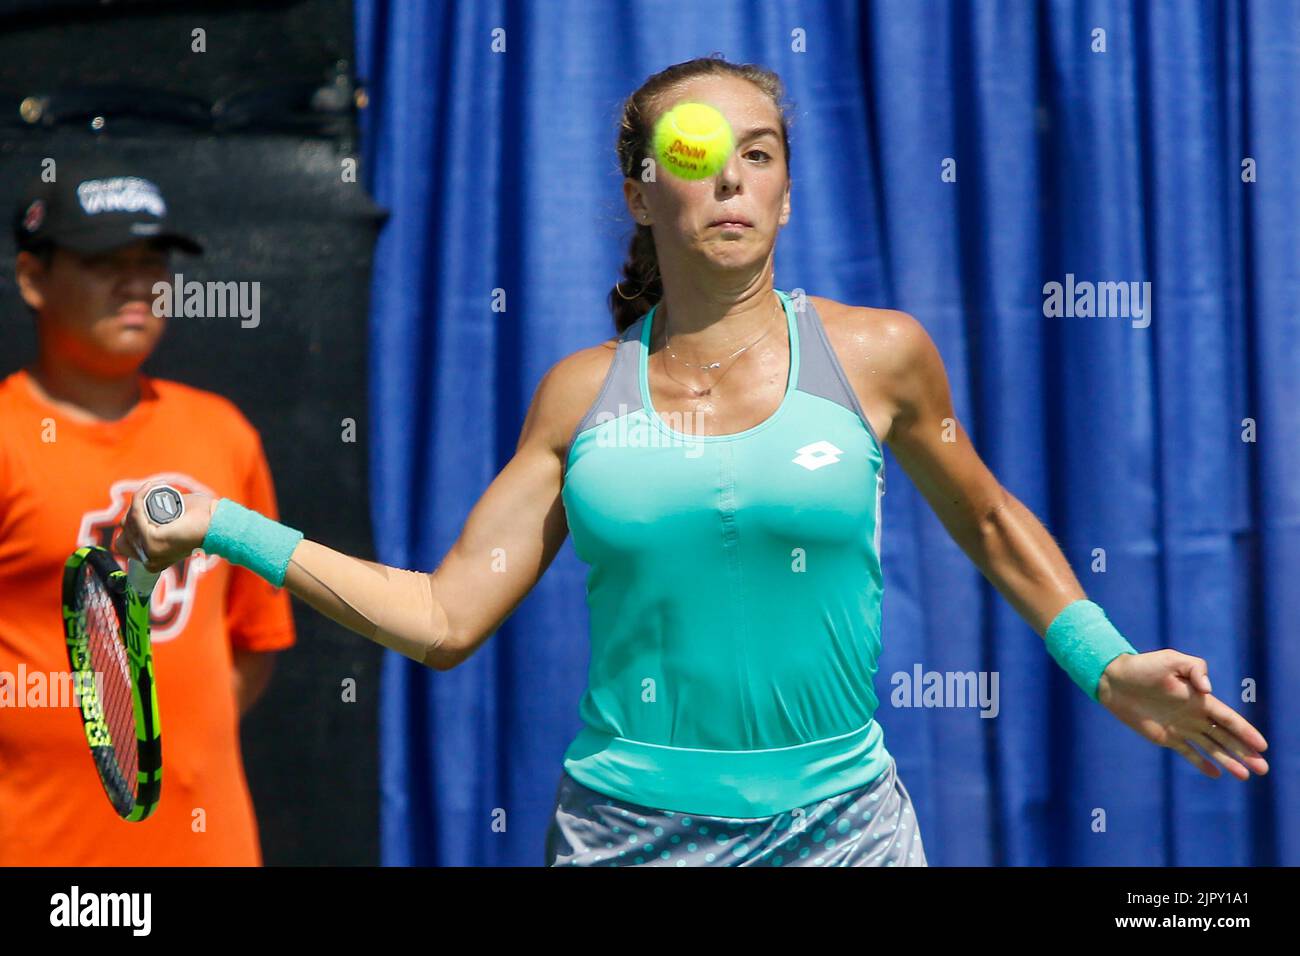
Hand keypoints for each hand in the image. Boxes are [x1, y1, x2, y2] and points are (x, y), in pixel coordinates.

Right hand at [113, 480, 217, 573]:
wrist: (218, 523)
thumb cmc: (202, 521)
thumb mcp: (173, 525)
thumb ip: (155, 523)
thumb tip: (136, 511)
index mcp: (153, 561)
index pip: (125, 543)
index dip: (131, 524)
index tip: (144, 507)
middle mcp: (149, 561)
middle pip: (124, 533)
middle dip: (132, 515)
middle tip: (149, 499)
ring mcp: (149, 552)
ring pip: (129, 522)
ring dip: (138, 503)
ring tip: (153, 489)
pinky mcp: (152, 540)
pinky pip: (136, 514)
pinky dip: (140, 497)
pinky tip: (150, 486)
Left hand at [1098, 649, 1268, 779]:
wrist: (1115, 679)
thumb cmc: (1144, 666)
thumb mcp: (1172, 660)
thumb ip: (1195, 669)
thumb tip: (1208, 690)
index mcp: (1200, 699)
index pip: (1228, 719)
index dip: (1245, 732)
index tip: (1262, 746)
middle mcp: (1194, 715)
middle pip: (1225, 737)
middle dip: (1244, 752)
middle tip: (1262, 768)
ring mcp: (1181, 727)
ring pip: (1211, 748)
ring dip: (1229, 761)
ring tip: (1245, 776)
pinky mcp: (1165, 737)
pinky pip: (1187, 753)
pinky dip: (1201, 763)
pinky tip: (1216, 774)